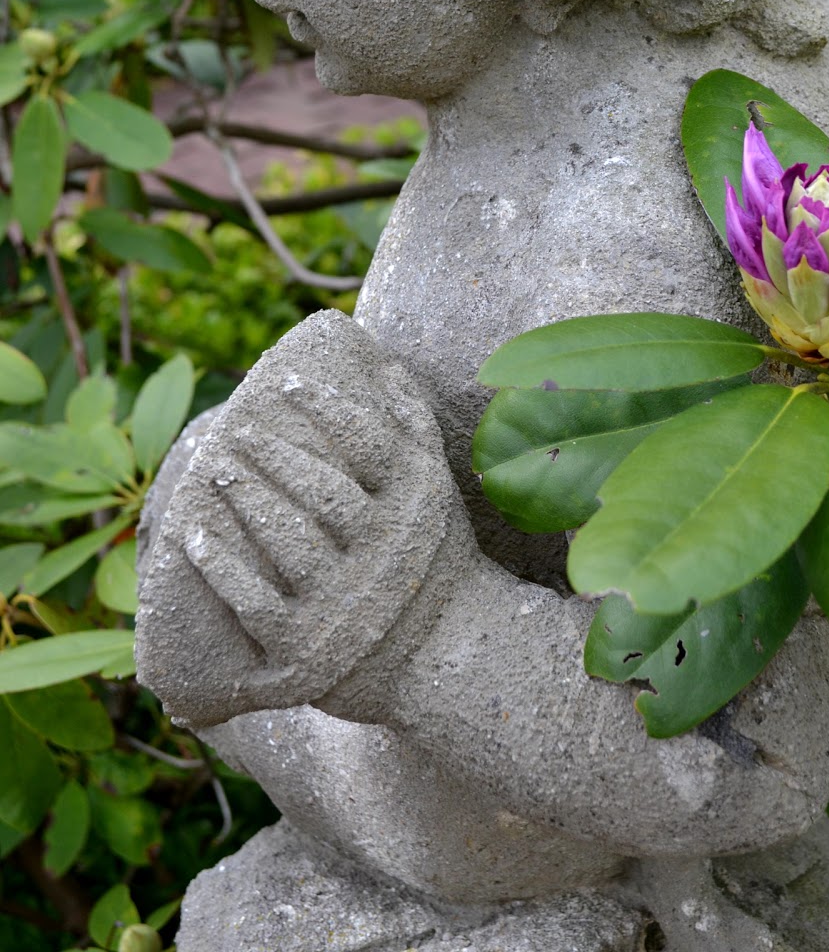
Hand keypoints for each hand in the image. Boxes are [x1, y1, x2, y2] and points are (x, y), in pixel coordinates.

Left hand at [136, 311, 472, 727]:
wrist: (447, 657)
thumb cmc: (433, 554)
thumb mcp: (435, 485)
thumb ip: (411, 422)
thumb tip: (381, 360)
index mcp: (416, 503)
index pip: (369, 441)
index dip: (325, 406)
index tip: (286, 382)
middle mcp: (386, 550)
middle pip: (323, 490)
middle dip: (273, 455)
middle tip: (238, 432)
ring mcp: (347, 602)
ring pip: (289, 540)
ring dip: (247, 500)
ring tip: (220, 470)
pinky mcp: (309, 649)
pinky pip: (256, 603)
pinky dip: (221, 568)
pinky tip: (193, 538)